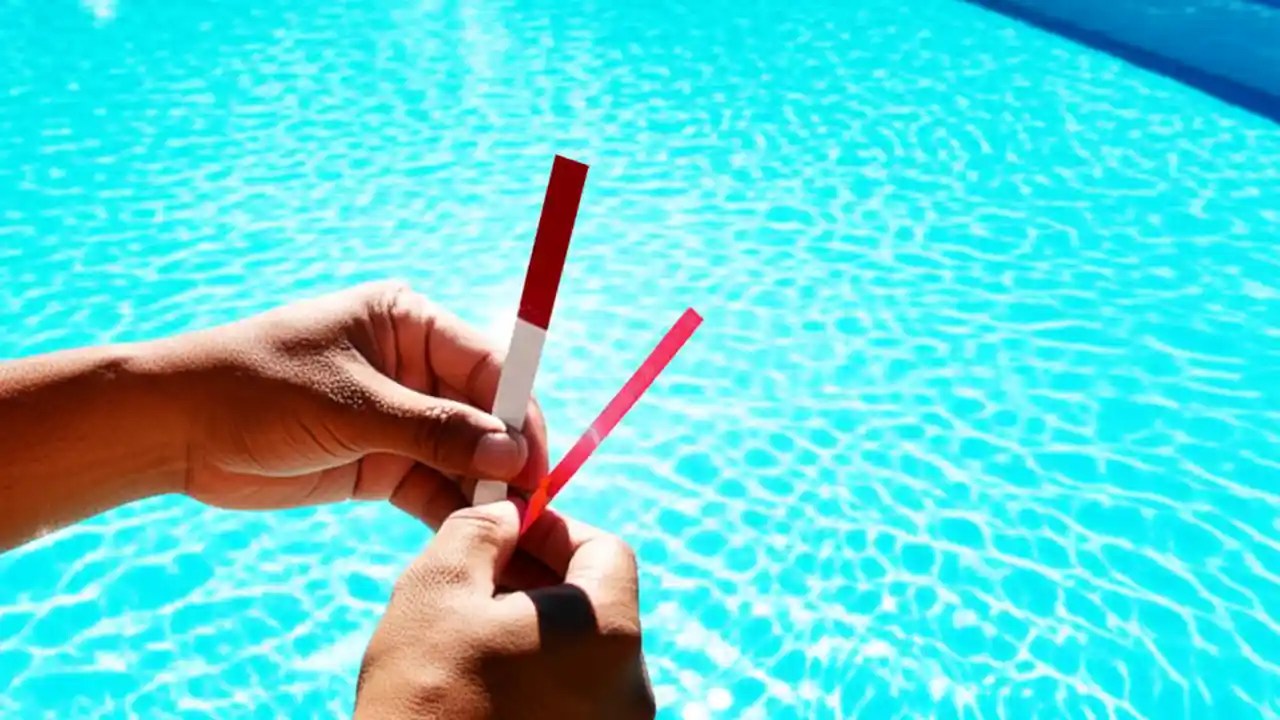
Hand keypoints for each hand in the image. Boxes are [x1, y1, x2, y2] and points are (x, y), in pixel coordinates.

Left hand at [161, 280, 548, 514]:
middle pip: (484, 413)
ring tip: (507, 530)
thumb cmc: (259, 388)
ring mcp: (399, 418)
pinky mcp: (381, 463)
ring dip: (484, 489)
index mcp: (410, 323)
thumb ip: (435, 429)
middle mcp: (414, 367)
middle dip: (506, 457)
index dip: (519, 413)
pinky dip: (451, 509)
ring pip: (463, 454)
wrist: (176, 429)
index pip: (489, 365)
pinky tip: (472, 536)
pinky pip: (432, 485)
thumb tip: (513, 453)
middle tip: (528, 505)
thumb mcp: (353, 406)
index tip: (536, 462)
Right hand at [355, 502, 655, 718]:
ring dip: (533, 626)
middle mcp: (630, 689)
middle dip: (538, 576)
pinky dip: (536, 673)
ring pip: (582, 652)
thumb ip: (482, 530)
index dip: (554, 529)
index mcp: (609, 634)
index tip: (505, 530)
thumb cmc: (424, 697)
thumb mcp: (438, 588)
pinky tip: (480, 678)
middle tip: (478, 574)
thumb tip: (506, 511)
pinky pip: (573, 696)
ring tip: (469, 629)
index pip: (607, 551)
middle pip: (597, 603)